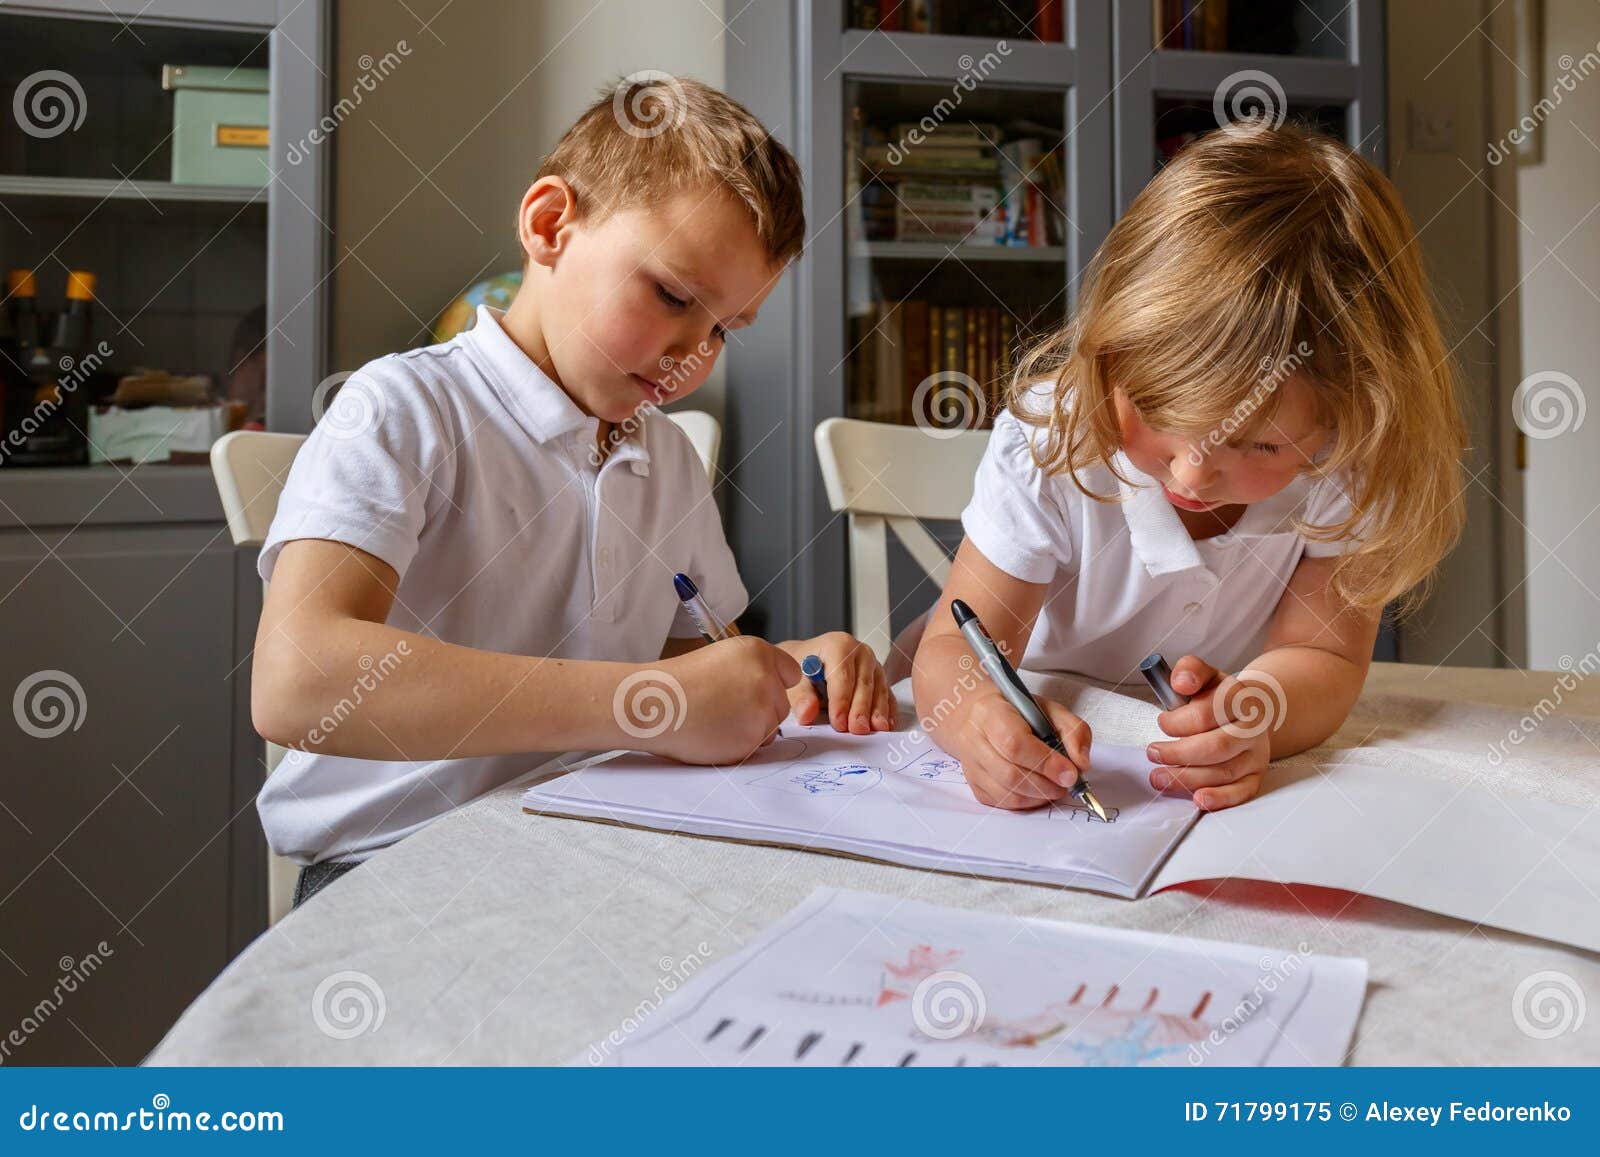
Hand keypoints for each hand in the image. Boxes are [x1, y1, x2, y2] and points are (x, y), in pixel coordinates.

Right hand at [629, 637, 801, 763]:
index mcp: (758, 652)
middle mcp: (766, 678)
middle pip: (781, 705)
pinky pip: (754, 747)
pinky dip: (737, 747)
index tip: (759, 692)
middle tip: (725, 710)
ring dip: (749, 731)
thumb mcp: (721, 659)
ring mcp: (761, 710)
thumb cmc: (679, 683)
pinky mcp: (752, 738)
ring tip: (715, 720)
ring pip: (769, 729)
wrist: (655, 705)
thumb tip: (774, 690)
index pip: (790, 673)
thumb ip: (752, 671)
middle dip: (761, 712)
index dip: (775, 685)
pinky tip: (713, 734)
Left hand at [785, 631, 895, 733]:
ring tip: (877, 730)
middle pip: (863, 683)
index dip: (841, 701)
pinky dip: (888, 710)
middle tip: (858, 729)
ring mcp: (873, 664)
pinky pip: (887, 694)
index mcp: (838, 645)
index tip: (839, 723)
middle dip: (861, 709)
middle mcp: (860, 652)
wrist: (808, 661)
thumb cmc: (802, 668)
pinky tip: (887, 724)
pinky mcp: (880, 678)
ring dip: (878, 712)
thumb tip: (807, 713)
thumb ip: (800, 697)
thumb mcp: (794, 680)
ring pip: (879, 689)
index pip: (842, 676)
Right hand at [951, 690, 1089, 810]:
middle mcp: (974, 740)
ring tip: (1055, 786)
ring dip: (1039, 796)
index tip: (1070, 773)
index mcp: (992, 713)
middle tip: (1066, 783)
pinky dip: (1027, 802)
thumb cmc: (1018, 713)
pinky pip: (1002, 803)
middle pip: (1010, 774)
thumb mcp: (1051, 710)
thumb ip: (1073, 731)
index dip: (1045, 763)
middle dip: (1046, 785)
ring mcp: (971, 765)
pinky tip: (1037, 790)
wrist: (981, 717)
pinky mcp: (974, 784)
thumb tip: (1080, 764)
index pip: (1014, 743)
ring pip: (1007, 793)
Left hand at [1146, 655, 1275, 809]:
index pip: (1209, 712)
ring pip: (1224, 771)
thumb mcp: (1205, 676)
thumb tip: (1180, 682)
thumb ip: (1190, 670)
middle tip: (1153, 752)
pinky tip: (1198, 800)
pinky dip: (1221, 798)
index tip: (1161, 722)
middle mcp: (1252, 727)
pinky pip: (1242, 792)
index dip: (1179, 721)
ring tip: (1158, 777)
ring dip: (1188, 778)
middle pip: (1217, 746)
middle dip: (1179, 753)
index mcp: (1239, 698)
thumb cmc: (1220, 697)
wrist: (1253, 711)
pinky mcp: (1255, 775)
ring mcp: (1256, 754)